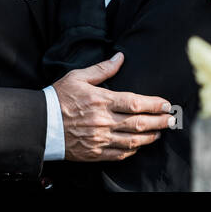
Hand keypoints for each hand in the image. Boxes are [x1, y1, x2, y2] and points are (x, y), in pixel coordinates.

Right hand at [51, 53, 173, 161]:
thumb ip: (102, 68)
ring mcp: (99, 139)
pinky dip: (132, 151)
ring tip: (160, 133)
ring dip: (149, 137)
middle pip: (139, 123)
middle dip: (159, 121)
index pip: (136, 103)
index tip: (166, 104)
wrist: (38, 124)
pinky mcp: (94, 153)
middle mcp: (103, 121)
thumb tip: (120, 57)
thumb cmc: (57, 98)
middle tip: (172, 120)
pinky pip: (119, 154)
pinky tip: (139, 146)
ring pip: (132, 141)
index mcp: (101, 101)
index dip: (155, 105)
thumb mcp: (78, 77)